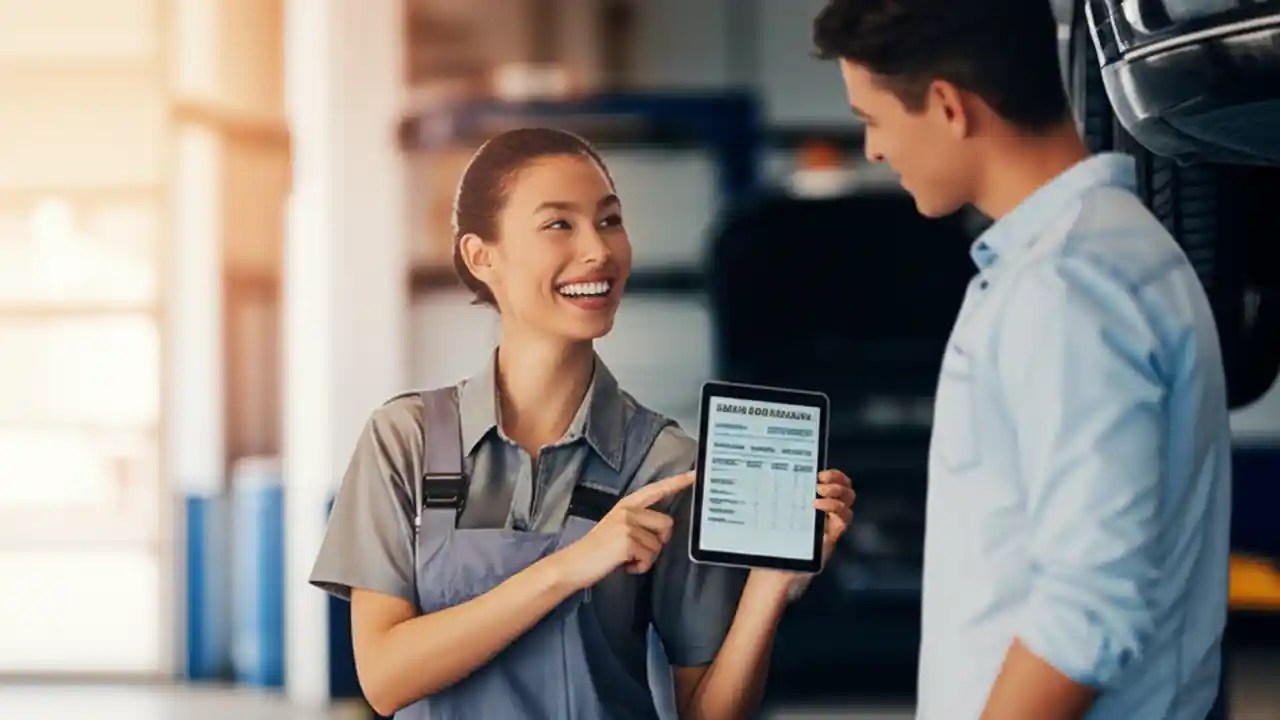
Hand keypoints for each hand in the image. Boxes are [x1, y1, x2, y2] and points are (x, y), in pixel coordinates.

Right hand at [551, 472, 693, 590]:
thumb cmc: (598, 549)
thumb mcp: (618, 526)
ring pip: (658, 545)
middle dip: (658, 542)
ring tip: (627, 558)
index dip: (678, 482)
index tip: (695, 474)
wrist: (574, 563)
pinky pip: (649, 558)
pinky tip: (625, 565)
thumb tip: (664, 530)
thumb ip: (639, 521)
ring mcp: (628, 525)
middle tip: (638, 551)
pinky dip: (640, 567)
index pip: (657, 489)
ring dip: (646, 558)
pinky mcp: (628, 541)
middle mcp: (629, 510)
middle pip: (667, 524)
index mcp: (627, 504)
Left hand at [749, 469, 855, 597]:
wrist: (776, 573)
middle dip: (838, 481)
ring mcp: (831, 526)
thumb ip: (781, 502)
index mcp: (816, 504)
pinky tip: (818, 507)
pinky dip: (835, 509)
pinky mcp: (832, 538)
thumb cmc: (775, 545)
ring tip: (819, 493)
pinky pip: (844, 520)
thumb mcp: (777, 519)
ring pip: (848, 503)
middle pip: (847, 491)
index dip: (834, 475)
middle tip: (820, 482)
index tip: (821, 472)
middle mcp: (827, 514)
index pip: (835, 484)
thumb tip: (771, 475)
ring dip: (838, 493)